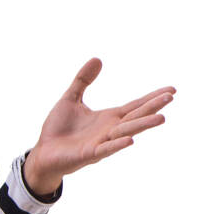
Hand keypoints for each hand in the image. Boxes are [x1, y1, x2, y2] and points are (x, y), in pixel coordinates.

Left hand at [23, 58, 174, 193]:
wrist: (43, 152)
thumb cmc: (58, 128)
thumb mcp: (70, 98)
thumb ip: (83, 80)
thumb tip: (97, 59)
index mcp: (109, 117)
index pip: (135, 106)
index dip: (152, 98)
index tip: (171, 90)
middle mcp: (110, 130)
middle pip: (136, 117)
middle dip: (153, 107)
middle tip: (170, 97)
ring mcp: (102, 143)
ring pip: (126, 132)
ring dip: (143, 125)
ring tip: (161, 118)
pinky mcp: (89, 154)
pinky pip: (106, 149)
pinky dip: (117, 144)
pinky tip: (131, 139)